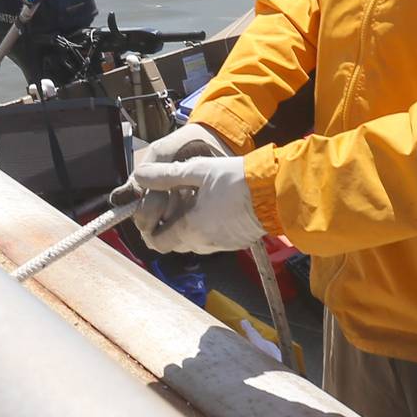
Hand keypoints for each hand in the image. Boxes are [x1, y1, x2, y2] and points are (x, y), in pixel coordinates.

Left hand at [110, 123, 231, 244]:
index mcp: (190, 229)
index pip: (156, 242)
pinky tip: (211, 206)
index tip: (151, 211)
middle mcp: (203, 243)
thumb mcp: (199, 171)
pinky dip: (204, 227)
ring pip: (192, 241)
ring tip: (191, 201)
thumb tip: (140, 175)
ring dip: (186, 226)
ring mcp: (220, 245)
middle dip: (166, 225)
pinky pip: (211, 239)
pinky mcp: (235, 243)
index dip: (148, 228)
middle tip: (170, 201)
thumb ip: (167, 175)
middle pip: (173, 242)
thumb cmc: (238, 180)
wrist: (276, 192)